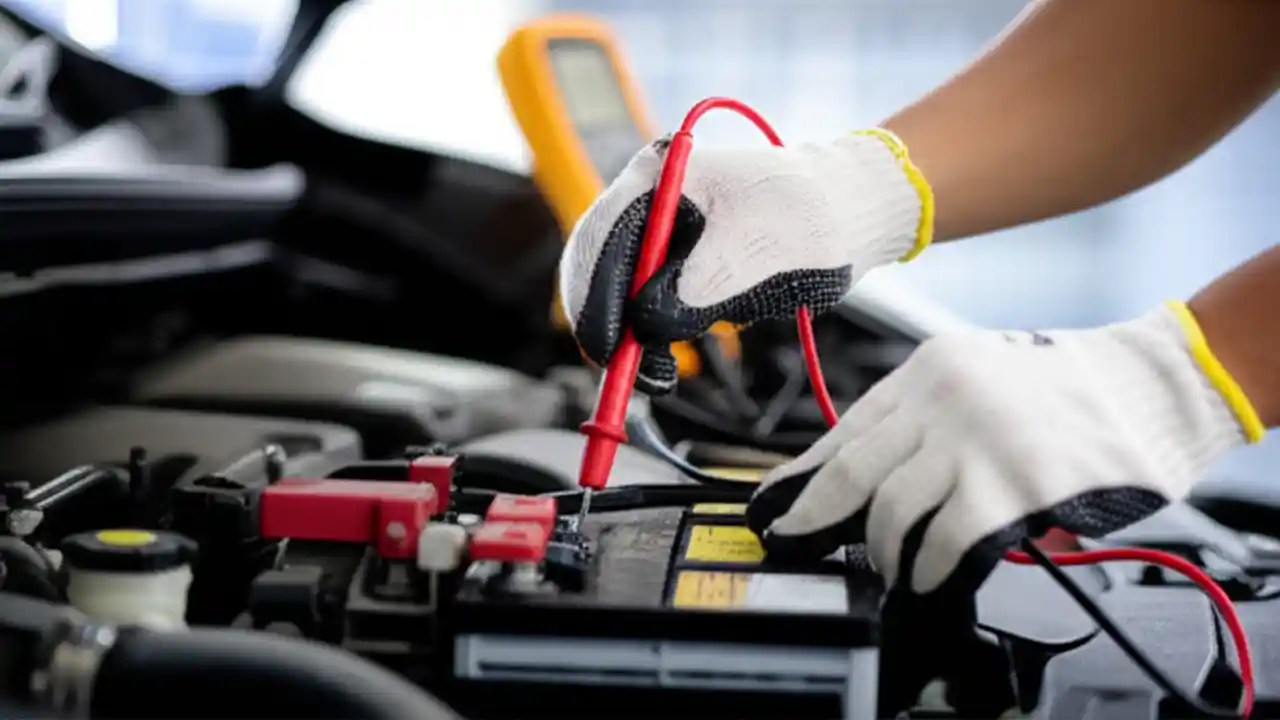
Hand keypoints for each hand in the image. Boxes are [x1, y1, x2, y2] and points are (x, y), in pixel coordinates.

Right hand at [557, 130, 932, 392]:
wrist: (847, 210)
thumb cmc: (811, 215)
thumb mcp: (761, 248)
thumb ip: (705, 282)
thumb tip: (649, 322)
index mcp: (661, 177)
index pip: (600, 236)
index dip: (594, 295)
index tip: (606, 348)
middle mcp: (649, 200)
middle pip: (598, 264)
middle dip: (606, 320)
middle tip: (624, 372)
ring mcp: (660, 230)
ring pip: (619, 287)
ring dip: (629, 332)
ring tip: (656, 372)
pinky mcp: (675, 258)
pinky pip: (645, 299)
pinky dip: (650, 331)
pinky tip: (664, 357)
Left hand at [746, 301, 1262, 595]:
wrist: (1152, 386)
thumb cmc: (1066, 389)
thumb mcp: (977, 380)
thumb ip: (923, 425)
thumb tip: (866, 487)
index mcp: (928, 370)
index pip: (844, 430)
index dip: (801, 477)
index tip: (774, 506)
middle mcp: (942, 399)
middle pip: (852, 473)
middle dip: (818, 520)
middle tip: (799, 544)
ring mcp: (976, 441)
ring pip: (891, 512)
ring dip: (885, 553)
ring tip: (894, 567)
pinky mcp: (1014, 484)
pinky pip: (945, 541)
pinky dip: (929, 569)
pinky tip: (930, 576)